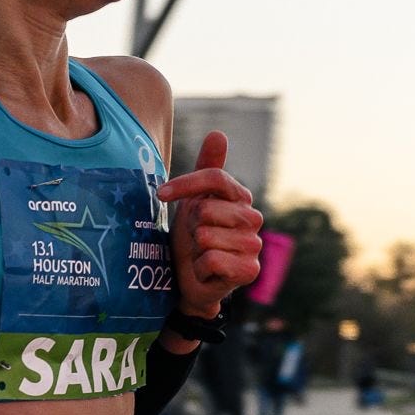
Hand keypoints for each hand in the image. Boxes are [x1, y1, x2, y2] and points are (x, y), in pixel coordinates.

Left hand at [155, 131, 262, 321]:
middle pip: (205, 210)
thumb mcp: (195, 201)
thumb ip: (208, 168)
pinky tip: (206, 271)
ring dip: (195, 250)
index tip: (161, 194)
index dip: (184, 185)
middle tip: (195, 238)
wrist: (192, 280)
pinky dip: (200, 268)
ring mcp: (253, 245)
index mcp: (240, 198)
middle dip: (191, 226)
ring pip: (205, 236)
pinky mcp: (250, 270)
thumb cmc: (193, 238)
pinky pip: (212, 258)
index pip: (214, 178)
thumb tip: (219, 133)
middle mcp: (253, 219)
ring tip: (202, 255)